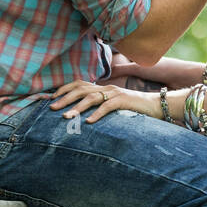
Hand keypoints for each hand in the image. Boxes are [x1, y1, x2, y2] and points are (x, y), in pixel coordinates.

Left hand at [48, 80, 167, 122]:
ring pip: (91, 98)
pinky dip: (97, 114)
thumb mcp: (113, 105)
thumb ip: (99, 106)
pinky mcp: (124, 101)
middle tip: (52, 108)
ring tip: (66, 117)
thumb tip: (83, 115)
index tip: (50, 98)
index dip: (63, 90)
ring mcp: (115, 93)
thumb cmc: (133, 108)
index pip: (78, 84)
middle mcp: (106, 88)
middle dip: (65, 98)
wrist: (156, 106)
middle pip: (81, 89)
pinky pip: (108, 106)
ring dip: (77, 108)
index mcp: (102, 88)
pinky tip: (89, 122)